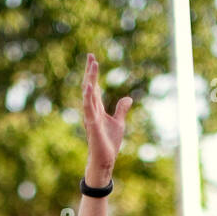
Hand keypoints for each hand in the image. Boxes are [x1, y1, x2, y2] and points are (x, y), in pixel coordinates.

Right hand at [82, 53, 132, 181]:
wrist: (105, 160)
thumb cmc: (109, 143)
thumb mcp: (119, 122)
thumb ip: (121, 109)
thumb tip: (128, 98)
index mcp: (97, 109)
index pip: (94, 87)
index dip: (93, 73)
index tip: (93, 59)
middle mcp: (92, 110)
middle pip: (89, 86)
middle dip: (90, 71)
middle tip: (90, 55)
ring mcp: (90, 117)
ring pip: (88, 94)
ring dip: (90, 79)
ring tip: (92, 65)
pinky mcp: (92, 125)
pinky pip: (88, 108)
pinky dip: (88, 97)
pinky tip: (89, 86)